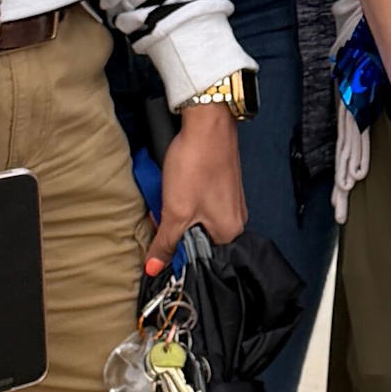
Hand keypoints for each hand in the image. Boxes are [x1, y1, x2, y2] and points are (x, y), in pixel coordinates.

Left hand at [148, 104, 246, 269]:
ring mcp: (230, 201)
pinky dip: (185, 199)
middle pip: (198, 238)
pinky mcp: (223, 185)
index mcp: (230, 232)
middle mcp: (236, 219)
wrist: (207, 124)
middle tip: (160, 216)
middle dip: (175, 230)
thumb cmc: (196, 165)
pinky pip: (200, 203)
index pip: (201, 258)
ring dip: (178, 213)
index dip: (176, 251)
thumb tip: (154, 267)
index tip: (159, 243)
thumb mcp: (175, 211)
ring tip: (169, 197)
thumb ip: (165, 243)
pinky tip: (176, 186)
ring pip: (197, 219)